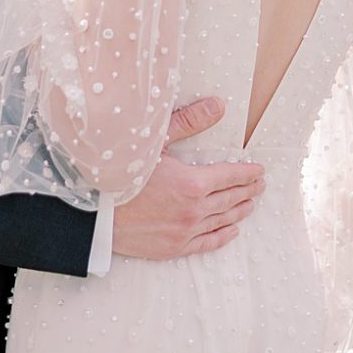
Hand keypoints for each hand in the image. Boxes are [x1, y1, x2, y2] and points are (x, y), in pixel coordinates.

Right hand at [111, 97, 264, 259]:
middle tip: (260, 185)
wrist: (93, 212)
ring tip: (250, 203)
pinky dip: (224, 235)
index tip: (259, 170)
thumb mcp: (154, 142)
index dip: (248, 172)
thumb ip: (188, 123)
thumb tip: (218, 106)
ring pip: (223, 220)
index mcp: (193, 183)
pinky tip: (233, 230)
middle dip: (248, 190)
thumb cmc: (119, 174)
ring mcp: (186, 230)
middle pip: (231, 198)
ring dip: (240, 210)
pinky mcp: (175, 247)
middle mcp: (195, 209)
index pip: (231, 175)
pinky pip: (208, 242)